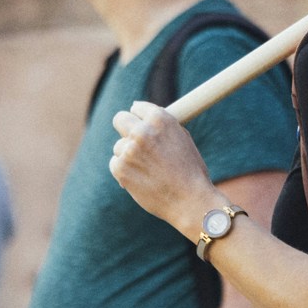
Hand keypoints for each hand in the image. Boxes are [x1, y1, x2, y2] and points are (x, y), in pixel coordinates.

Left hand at [108, 103, 216, 235]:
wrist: (190, 200)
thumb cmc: (191, 172)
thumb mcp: (182, 139)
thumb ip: (163, 127)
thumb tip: (145, 117)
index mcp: (160, 119)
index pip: (138, 107)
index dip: (139, 117)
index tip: (140, 123)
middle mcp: (142, 131)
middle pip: (120, 119)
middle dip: (125, 127)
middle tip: (131, 139)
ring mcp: (129, 150)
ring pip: (118, 146)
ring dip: (128, 155)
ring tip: (148, 170)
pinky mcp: (121, 168)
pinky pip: (115, 163)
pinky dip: (124, 171)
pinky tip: (140, 179)